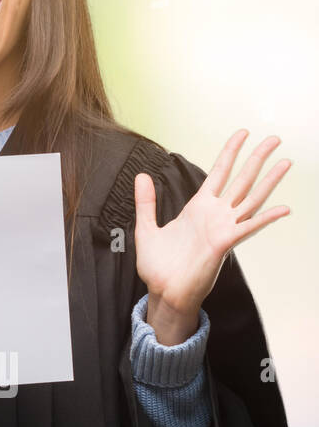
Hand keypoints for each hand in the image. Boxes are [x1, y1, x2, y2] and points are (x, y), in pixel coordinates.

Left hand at [134, 129, 291, 344]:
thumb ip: (146, 202)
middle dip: (257, 158)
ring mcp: (222, 228)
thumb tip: (141, 175)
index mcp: (198, 208)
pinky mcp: (224, 244)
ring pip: (250, 199)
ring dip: (269, 181)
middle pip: (241, 180)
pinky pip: (248, 228)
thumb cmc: (158, 266)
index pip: (218, 173)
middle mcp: (215, 215)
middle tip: (274, 138)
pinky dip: (265, 218)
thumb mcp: (146, 228)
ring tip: (285, 162)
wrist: (162, 292)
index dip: (230, 152)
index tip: (242, 133)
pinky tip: (282, 208)